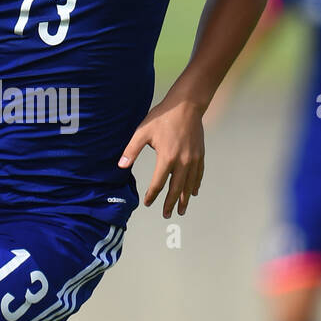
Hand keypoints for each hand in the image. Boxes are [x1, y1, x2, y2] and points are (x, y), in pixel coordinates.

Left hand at [118, 96, 205, 216]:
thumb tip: (121, 165)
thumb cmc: (163, 117)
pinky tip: (193, 192)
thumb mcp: (142, 131)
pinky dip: (195, 185)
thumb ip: (131, 150)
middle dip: (170, 203)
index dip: (152, 195)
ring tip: (181, 210)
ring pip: (189, 184)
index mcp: (167, 157)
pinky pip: (198, 174)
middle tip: (166, 215)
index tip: (148, 203)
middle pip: (176, 189)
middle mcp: (182, 161)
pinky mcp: (200, 154)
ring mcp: (193, 159)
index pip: (158, 183)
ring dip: (185, 199)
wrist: (187, 105)